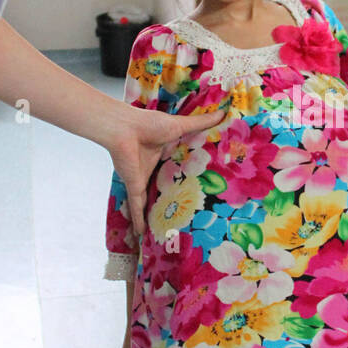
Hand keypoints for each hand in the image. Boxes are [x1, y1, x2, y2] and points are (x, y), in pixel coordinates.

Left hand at [109, 104, 226, 236]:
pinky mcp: (134, 186)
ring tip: (164, 231)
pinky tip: (143, 235)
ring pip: (150, 202)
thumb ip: (200, 123)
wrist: (124, 129)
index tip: (199, 189)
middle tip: (186, 216)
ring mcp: (142, 179)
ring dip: (154, 215)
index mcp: (164, 155)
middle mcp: (153, 169)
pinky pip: (137, 207)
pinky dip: (139, 221)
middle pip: (164, 189)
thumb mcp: (179, 125)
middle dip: (171, 201)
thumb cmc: (149, 124)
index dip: (187, 179)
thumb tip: (223, 112)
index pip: (177, 170)